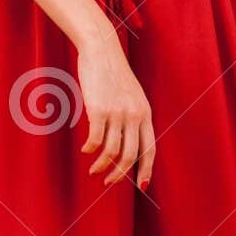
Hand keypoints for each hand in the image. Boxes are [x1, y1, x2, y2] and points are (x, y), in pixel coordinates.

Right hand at [76, 28, 154, 188]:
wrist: (101, 49)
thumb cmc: (112, 72)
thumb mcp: (131, 94)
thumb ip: (132, 116)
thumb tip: (125, 141)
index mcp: (145, 112)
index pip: (150, 149)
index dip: (146, 170)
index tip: (141, 186)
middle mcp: (134, 115)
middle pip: (130, 155)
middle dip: (119, 174)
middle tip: (108, 181)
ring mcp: (117, 112)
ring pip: (111, 152)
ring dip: (102, 166)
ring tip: (94, 170)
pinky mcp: (98, 109)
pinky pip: (95, 139)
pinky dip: (90, 149)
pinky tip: (85, 150)